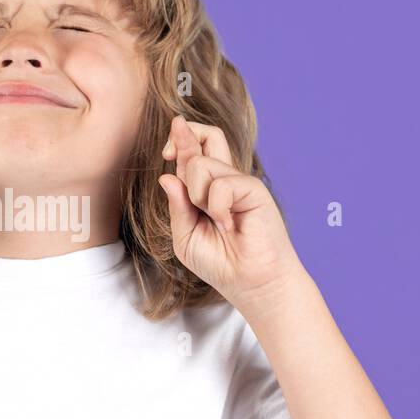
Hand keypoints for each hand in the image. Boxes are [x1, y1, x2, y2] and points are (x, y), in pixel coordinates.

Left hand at [157, 115, 304, 310]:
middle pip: (208, 135)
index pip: (193, 153)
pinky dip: (217, 206)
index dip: (179, 142)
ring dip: (195, 193)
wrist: (250, 283)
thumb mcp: (185, 236)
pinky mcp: (253, 189)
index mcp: (206, 189)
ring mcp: (239, 183)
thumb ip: (176, 207)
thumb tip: (166, 176)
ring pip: (202, 163)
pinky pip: (222, 184)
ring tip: (212, 219)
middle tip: (168, 152)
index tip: (166, 152)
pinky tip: (228, 225)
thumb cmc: (220, 263)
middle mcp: (224, 181)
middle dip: (184, 137)